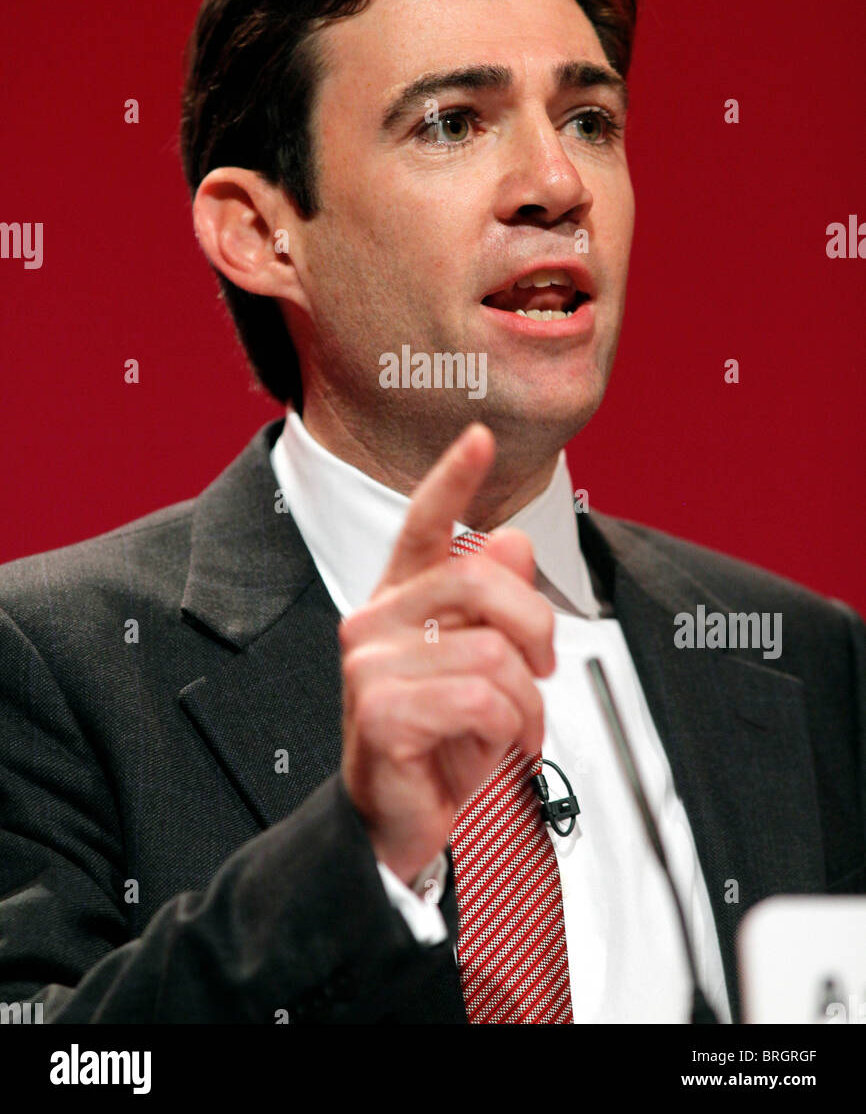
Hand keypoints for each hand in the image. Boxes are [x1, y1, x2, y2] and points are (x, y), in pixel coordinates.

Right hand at [340, 423, 555, 883]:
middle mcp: (375, 619)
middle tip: (543, 668)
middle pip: (479, 579)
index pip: (424, 525)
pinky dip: (509, 731)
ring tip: (513, 731)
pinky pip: (479, 699)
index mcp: (400, 599)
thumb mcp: (482, 668)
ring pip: (491, 651)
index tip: (477, 436)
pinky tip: (496, 750)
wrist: (400, 824)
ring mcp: (369, 663)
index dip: (452, 479)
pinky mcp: (378, 711)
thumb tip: (512, 541)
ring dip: (525, 703)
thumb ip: (495, 604)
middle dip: (534, 627)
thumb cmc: (440, 743)